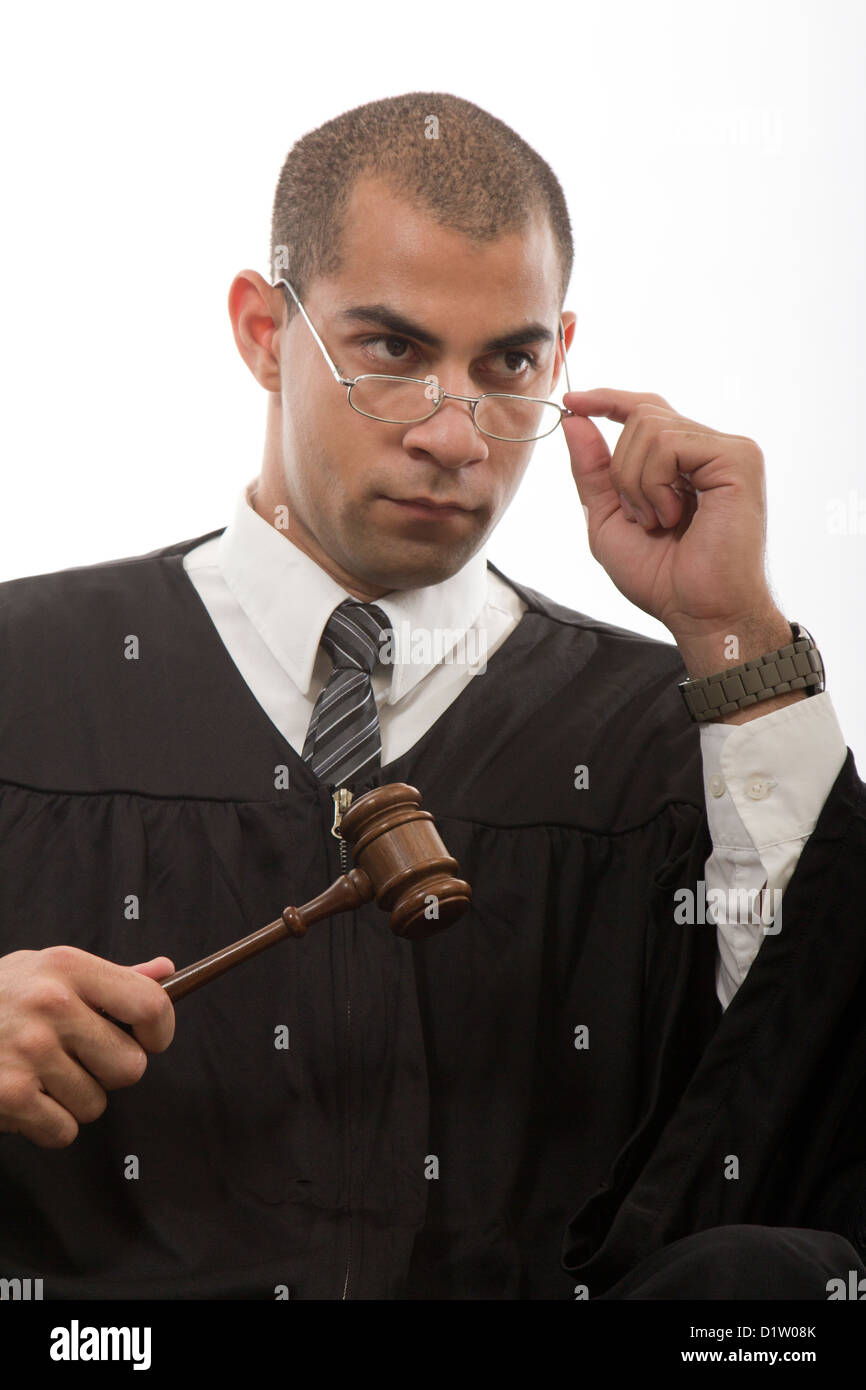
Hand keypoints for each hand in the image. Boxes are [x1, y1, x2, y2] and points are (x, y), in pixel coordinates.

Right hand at [0, 946, 175, 1148]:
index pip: (149, 1004)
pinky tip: (24, 1097)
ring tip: (39, 1074)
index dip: (160, 1031)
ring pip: (96, 1104)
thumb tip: (165, 971)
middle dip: (109, 1072)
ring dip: (73, 1099)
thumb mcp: (46, 970)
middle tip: (76, 1059)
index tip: (150, 1040)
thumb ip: (109, 977)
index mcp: (67, 967)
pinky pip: (65, 1130)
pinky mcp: (10, 1095)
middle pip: (130, 1067)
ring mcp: (29, 1051)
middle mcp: (51, 1005)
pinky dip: (48, 1124)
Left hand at [561, 387, 780, 656]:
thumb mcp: (608, 519)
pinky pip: (670, 442)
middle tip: (637, 517)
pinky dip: (655, 483)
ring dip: (636, 481)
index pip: (646, 410)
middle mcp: (709, 448)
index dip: (607, 399)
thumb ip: (592, 470)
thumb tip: (574, 419)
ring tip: (658, 522)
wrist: (699, 612)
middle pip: (641, 415)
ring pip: (650, 426)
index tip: (570, 402)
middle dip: (619, 468)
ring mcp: (728, 449)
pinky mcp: (739, 457)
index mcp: (685, 461)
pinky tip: (673, 516)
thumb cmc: (661, 577)